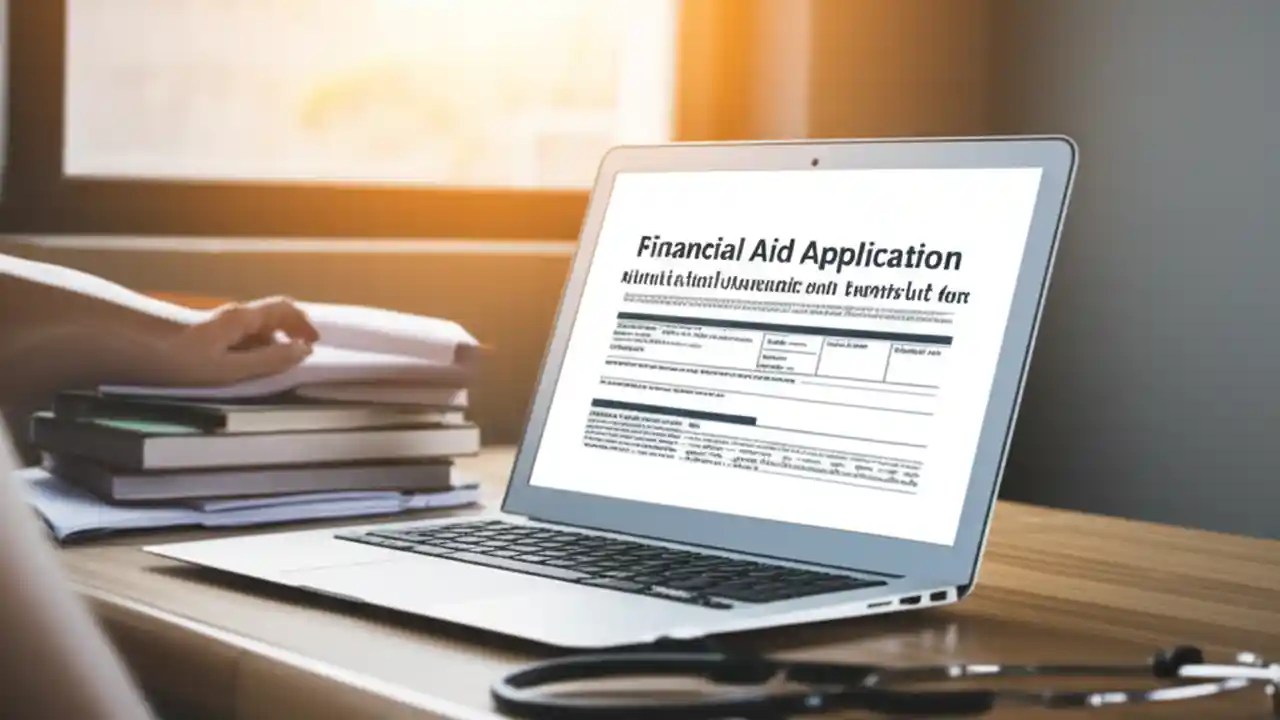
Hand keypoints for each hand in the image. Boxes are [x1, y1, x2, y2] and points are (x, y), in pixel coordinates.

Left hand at [151, 297, 319, 385]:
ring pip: (254, 329)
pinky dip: (251, 351)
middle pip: (270, 318)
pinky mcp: (203, 335)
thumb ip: (268, 361)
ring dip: (270, 346)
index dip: (304, 324)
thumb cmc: (176, 360)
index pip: (284, 309)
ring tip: (272, 370)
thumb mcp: (228, 368)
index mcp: (241, 318)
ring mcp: (216, 324)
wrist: (129, 349)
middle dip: (289, 336)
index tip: (314, 343)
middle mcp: (231, 316)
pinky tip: (243, 370)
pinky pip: (238, 338)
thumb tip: (302, 353)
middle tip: (297, 358)